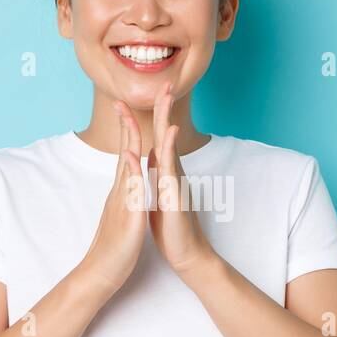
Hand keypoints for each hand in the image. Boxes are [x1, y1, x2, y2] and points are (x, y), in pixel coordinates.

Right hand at [79, 102, 148, 292]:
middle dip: (126, 125)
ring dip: (128, 141)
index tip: (129, 109)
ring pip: (125, 167)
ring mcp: (121, 203)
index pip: (126, 155)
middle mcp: (120, 192)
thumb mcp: (124, 217)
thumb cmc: (114, 248)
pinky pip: (130, 193)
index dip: (128, 131)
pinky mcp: (127, 218)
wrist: (101, 274)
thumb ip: (126, 198)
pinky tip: (132, 158)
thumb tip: (129, 185)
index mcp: (122, 192)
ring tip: (129, 117)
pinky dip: (131, 174)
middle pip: (123, 152)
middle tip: (123, 99)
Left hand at [143, 81, 216, 280]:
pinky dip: (169, 149)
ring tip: (167, 97)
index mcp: (165, 172)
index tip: (149, 94)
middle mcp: (173, 172)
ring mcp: (176, 181)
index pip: (158, 137)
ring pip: (170, 144)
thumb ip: (157, 173)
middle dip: (166, 107)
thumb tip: (152, 155)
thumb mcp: (159, 194)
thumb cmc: (172, 228)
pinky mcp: (175, 195)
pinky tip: (170, 133)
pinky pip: (171, 168)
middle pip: (167, 133)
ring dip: (168, 119)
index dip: (153, 116)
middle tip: (166, 83)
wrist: (187, 254)